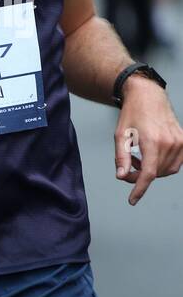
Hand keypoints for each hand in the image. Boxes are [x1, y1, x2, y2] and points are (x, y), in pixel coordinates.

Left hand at [114, 76, 182, 205]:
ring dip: (152, 170)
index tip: (132, 200)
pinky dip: (163, 165)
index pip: (148, 173)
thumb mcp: (120, 135)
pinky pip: (176, 163)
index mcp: (153, 141)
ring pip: (166, 170)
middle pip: (156, 173)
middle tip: (128, 167)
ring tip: (138, 158)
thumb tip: (122, 176)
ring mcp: (180, 142)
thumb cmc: (133, 114)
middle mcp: (170, 142)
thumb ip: (121, 158)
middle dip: (139, 176)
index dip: (139, 189)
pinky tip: (151, 156)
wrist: (149, 97)